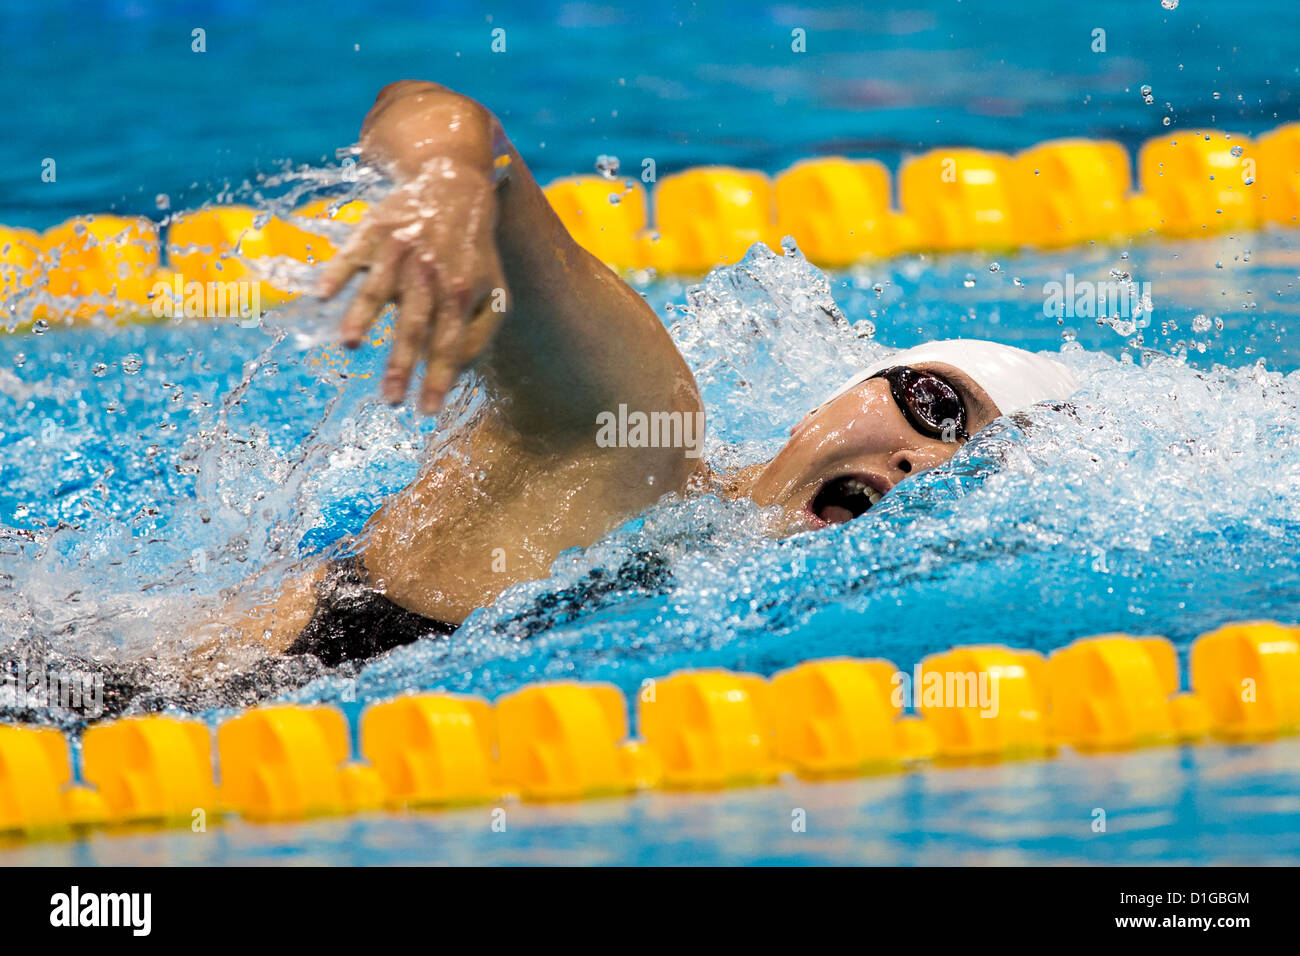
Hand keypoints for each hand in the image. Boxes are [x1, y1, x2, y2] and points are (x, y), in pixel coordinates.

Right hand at [316, 161, 508, 412]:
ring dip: (363, 318)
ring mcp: (399, 252)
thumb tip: (457, 373)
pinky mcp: (373, 232)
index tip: (426, 412)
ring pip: (378, 290)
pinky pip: (350, 256)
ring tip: (350, 345)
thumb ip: (478, 334)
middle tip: (390, 400)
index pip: (449, 344)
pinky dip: (335, 275)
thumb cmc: (472, 254)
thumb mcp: (492, 292)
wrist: (454, 186)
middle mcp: (430, 274)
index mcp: (460, 292)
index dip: (438, 379)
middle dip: (401, 365)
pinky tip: (321, 296)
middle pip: (414, 326)